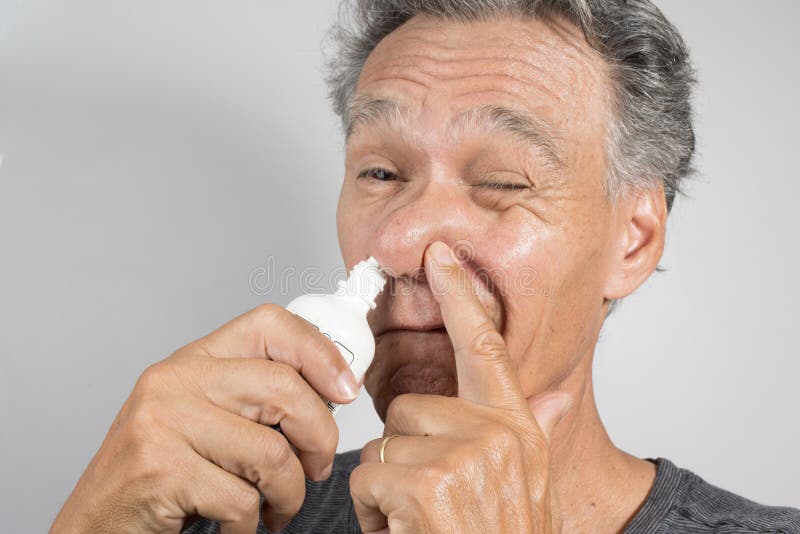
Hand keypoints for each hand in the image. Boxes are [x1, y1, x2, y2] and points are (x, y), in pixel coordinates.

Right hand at [50, 303, 359, 533]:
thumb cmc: (162, 473)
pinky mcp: (160, 470)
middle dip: (320, 438)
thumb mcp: (206, 417)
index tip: (346, 388)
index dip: (320, 351)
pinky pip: (242, 499)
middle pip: (284, 388)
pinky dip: (252, 525)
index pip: (270, 325)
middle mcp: (175, 380)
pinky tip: (239, 526)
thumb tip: (333, 389)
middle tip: (317, 467)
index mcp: (194, 360)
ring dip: (290, 494)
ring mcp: (164, 422)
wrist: (97, 523)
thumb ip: (255, 396)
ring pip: (272, 453)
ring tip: (278, 507)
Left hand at [350, 242, 572, 533]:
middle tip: (426, 502)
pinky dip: (372, 515)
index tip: (438, 256)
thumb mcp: (529, 490)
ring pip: (382, 444)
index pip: (485, 346)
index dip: (460, 296)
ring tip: (419, 523)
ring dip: (386, 490)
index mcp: (517, 428)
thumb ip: (535, 435)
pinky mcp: (429, 485)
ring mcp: (466, 457)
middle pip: (407, 407)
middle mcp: (499, 434)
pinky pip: (367, 476)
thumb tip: (550, 398)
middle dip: (402, 456)